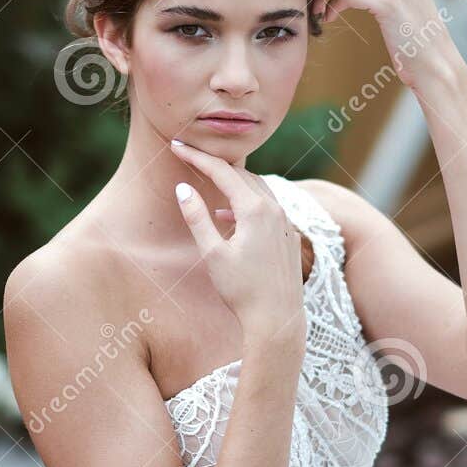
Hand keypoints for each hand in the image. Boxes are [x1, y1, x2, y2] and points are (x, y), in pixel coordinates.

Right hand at [168, 139, 304, 343]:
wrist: (278, 319)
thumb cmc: (243, 291)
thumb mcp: (213, 254)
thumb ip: (197, 218)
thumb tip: (183, 188)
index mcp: (255, 210)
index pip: (222, 171)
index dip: (197, 157)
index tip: (177, 146)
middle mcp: (275, 209)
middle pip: (241, 174)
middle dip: (214, 165)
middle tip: (190, 157)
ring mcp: (285, 222)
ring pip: (257, 188)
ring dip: (232, 182)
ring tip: (208, 183)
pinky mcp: (289, 235)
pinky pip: (266, 206)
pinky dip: (246, 201)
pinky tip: (229, 217)